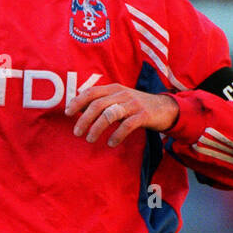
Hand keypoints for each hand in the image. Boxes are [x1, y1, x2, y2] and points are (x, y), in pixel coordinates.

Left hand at [65, 84, 179, 145]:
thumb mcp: (119, 100)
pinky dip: (116, 136)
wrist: (165, 108)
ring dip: (97, 128)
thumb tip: (80, 110)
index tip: (67, 113)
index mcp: (114, 88)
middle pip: (97, 105)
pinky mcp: (143, 115)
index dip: (78, 101)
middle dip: (84, 119)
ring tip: (90, 139)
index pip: (92, 92)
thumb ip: (103, 103)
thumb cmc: (136, 106)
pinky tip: (111, 144)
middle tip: (76, 133)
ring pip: (110, 114)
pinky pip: (127, 126)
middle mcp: (122, 94)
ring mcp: (133, 104)